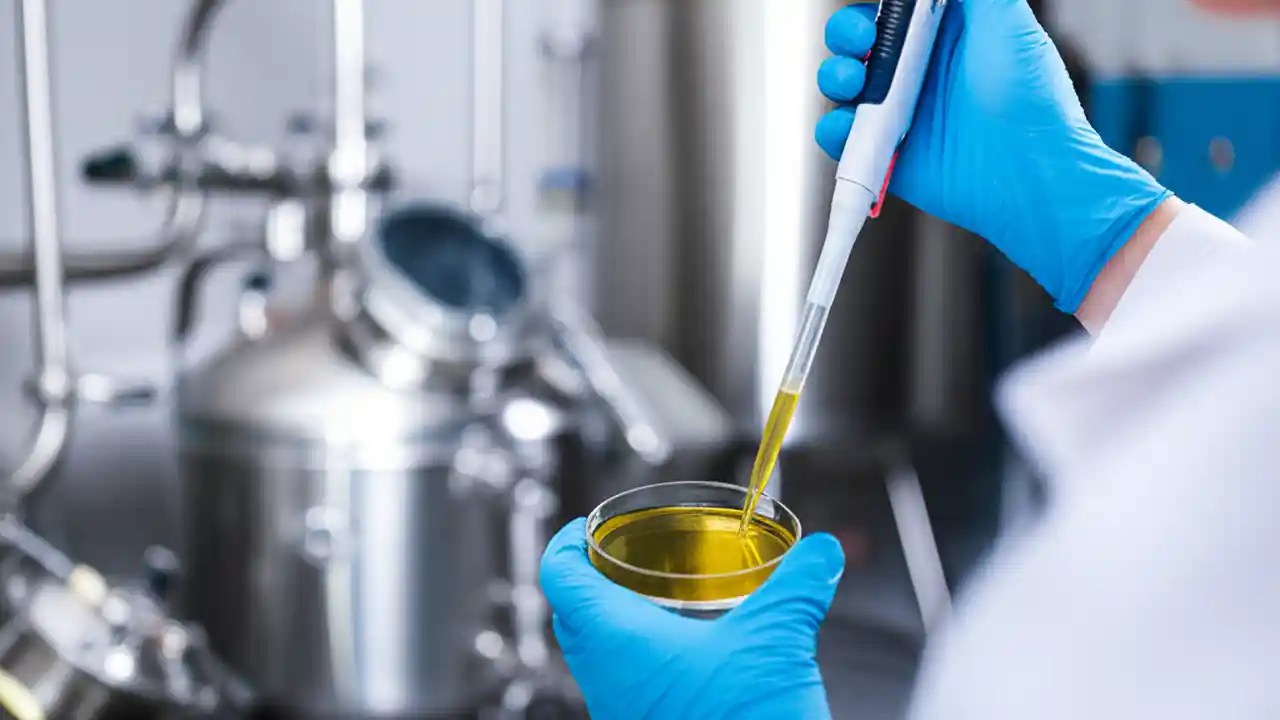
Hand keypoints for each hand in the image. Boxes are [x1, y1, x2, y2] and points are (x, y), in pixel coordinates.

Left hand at [540, 518, 845, 719]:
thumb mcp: (778, 643)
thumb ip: (799, 587)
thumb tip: (822, 551)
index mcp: (615, 641)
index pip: (560, 578)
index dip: (566, 543)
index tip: (585, 527)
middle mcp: (604, 678)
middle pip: (571, 615)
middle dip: (589, 579)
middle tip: (620, 555)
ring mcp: (620, 711)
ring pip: (594, 655)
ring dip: (611, 621)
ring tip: (651, 598)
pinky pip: (620, 685)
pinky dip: (635, 657)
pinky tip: (683, 654)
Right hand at [815, 1, 1171, 311]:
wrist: (1031, 173)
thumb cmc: (1031, 97)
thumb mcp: (1005, 23)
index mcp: (943, 36)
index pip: (893, 11)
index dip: (874, 9)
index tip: (874, 10)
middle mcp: (917, 72)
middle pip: (860, 43)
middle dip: (845, 35)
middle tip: (858, 41)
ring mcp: (899, 113)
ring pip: (846, 87)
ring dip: (835, 75)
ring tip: (851, 80)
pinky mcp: (887, 154)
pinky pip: (843, 139)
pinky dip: (834, 129)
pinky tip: (848, 124)